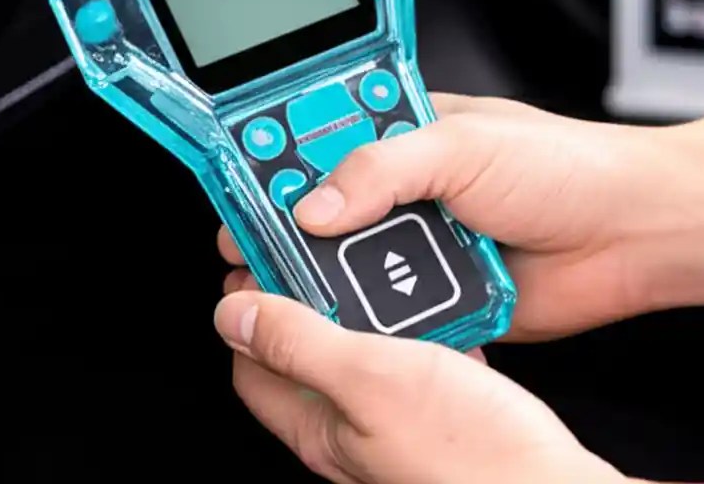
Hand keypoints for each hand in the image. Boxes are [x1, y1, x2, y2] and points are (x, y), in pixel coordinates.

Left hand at [211, 289, 624, 483]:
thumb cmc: (471, 455)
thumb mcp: (370, 379)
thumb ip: (299, 344)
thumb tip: (232, 314)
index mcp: (321, 428)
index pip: (255, 363)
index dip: (252, 309)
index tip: (263, 258)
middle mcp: (354, 431)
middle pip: (310, 352)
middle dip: (312, 297)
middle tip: (324, 248)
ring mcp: (402, 423)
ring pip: (370, 351)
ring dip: (373, 306)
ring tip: (385, 266)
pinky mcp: (447, 415)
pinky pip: (423, 359)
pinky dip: (425, 326)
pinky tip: (444, 306)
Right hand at [242, 93, 687, 341]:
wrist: (633, 234)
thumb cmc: (568, 168)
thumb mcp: (462, 143)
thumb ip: (381, 166)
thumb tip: (315, 202)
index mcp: (404, 134)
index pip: (316, 136)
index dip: (272, 155)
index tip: (235, 175)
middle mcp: (407, 190)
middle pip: (319, 211)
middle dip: (284, 228)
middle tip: (254, 245)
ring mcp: (422, 247)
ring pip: (346, 268)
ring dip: (324, 280)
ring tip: (298, 287)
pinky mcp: (441, 299)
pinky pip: (387, 315)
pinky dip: (370, 320)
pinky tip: (354, 320)